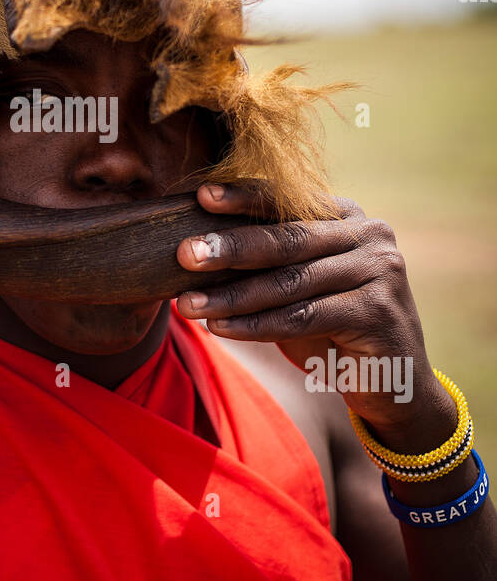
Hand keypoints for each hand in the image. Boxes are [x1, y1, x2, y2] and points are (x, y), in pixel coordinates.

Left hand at [175, 181, 446, 436]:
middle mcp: (370, 236)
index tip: (201, 196)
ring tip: (189, 303)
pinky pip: (303, 317)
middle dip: (230, 247)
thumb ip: (268, 262)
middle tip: (184, 254)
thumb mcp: (301, 284)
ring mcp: (380, 272)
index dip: (245, 197)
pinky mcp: (377, 313)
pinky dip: (256, 325)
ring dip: (233, 294)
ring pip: (291, 282)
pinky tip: (221, 328)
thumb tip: (195, 248)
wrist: (394, 383)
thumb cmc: (332, 326)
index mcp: (348, 216)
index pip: (291, 200)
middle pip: (288, 239)